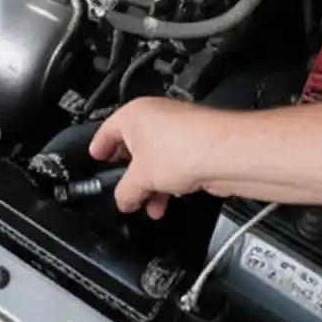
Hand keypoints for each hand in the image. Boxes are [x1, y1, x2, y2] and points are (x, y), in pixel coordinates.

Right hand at [89, 97, 226, 218]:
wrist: (225, 153)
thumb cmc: (183, 149)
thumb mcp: (140, 178)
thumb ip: (125, 192)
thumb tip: (123, 200)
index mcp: (134, 114)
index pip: (108, 130)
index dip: (100, 147)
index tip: (96, 157)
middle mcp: (156, 117)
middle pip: (134, 148)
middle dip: (130, 175)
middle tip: (124, 191)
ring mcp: (178, 131)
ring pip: (156, 160)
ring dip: (151, 185)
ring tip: (150, 206)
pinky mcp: (197, 145)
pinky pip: (175, 165)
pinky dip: (169, 182)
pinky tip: (169, 200)